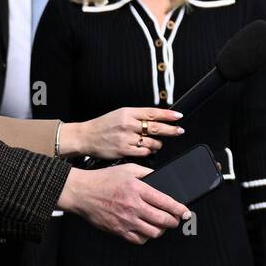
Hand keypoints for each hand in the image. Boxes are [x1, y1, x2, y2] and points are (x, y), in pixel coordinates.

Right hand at [56, 163, 189, 243]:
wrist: (81, 192)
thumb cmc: (103, 180)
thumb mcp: (128, 169)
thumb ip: (147, 173)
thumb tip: (161, 177)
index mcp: (138, 190)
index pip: (166, 203)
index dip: (180, 209)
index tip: (186, 212)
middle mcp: (133, 206)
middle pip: (163, 220)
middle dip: (174, 221)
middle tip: (176, 219)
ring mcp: (126, 220)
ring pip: (153, 232)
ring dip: (161, 230)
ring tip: (161, 225)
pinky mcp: (118, 230)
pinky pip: (139, 240)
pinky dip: (146, 237)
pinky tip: (146, 230)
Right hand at [58, 107, 183, 159]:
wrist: (86, 137)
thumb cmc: (104, 125)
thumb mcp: (120, 114)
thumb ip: (138, 116)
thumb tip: (159, 118)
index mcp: (128, 113)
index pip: (153, 112)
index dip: (168, 114)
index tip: (178, 116)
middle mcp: (127, 124)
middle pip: (156, 128)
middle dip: (171, 130)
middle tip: (179, 131)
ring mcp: (126, 138)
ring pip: (152, 142)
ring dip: (158, 144)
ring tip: (157, 143)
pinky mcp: (123, 150)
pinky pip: (144, 152)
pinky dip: (148, 151)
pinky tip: (147, 150)